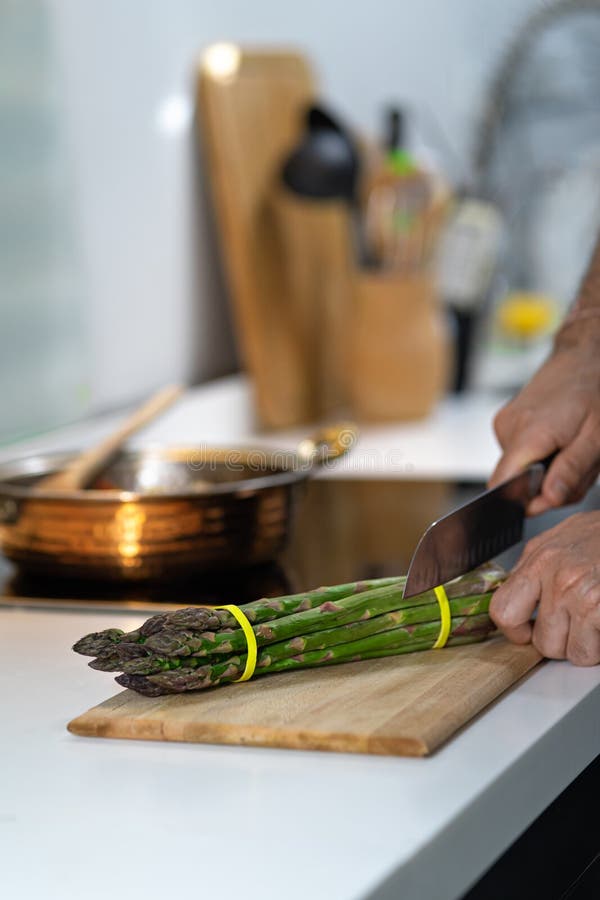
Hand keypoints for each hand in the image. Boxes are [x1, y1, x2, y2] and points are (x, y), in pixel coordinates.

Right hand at [489, 334, 599, 514]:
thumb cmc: (594, 390)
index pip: (502, 485)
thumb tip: (547, 500)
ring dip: (548, 470)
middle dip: (549, 485)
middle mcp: (507, 429)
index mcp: (528, 434)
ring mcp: (504, 424)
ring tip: (572, 447)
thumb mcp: (596, 437)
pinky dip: (541, 456)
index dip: (525, 500)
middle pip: (516, 481)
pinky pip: (519, 454)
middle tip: (579, 466)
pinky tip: (560, 440)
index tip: (553, 495)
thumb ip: (570, 471)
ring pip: (520, 469)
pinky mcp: (506, 422)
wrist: (584, 355)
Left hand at [490, 511, 599, 665]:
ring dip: (587, 646)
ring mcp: (582, 595)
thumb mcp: (565, 536)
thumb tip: (518, 588)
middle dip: (562, 642)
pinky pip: (595, 652)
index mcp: (540, 559)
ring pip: (573, 653)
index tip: (527, 631)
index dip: (516, 630)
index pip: (503, 610)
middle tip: (576, 627)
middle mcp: (557, 577)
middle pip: (542, 642)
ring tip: (596, 622)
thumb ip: (537, 563)